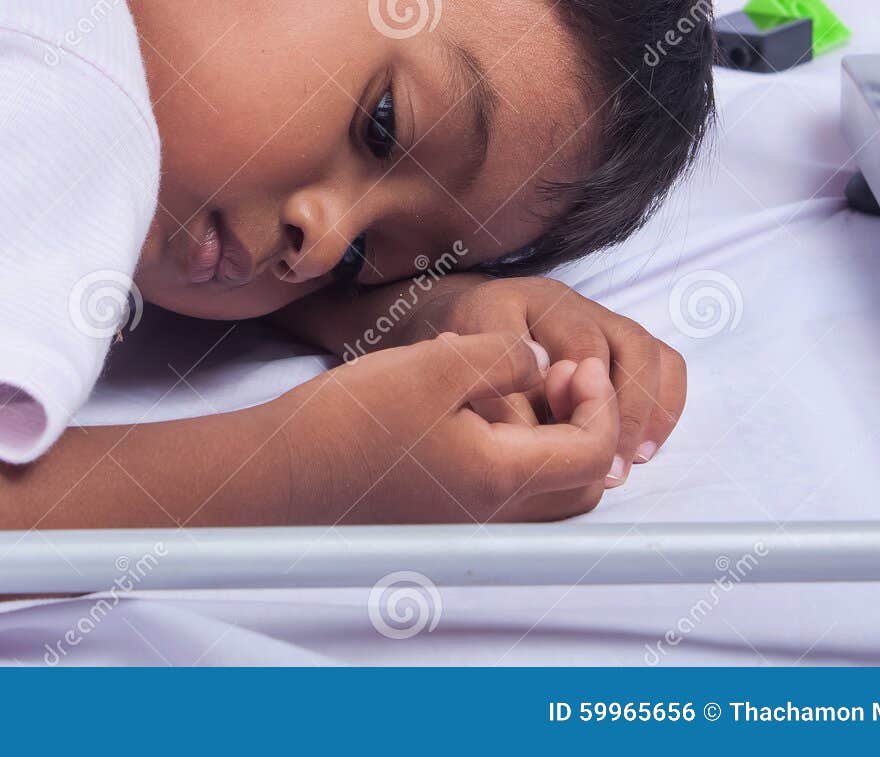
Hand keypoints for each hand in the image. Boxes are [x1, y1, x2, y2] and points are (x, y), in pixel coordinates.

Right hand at [282, 330, 618, 522]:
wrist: (280, 473)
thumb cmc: (349, 422)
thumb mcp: (435, 364)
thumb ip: (503, 358)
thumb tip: (540, 363)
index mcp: (500, 477)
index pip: (593, 452)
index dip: (599, 403)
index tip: (574, 361)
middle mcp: (490, 513)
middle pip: (581, 486)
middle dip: (589, 427)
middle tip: (562, 377)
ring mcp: (463, 521)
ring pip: (546, 495)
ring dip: (554, 443)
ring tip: (524, 389)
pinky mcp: (437, 516)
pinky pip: (504, 494)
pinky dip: (517, 455)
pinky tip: (474, 410)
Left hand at [419, 277, 686, 486]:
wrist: (464, 333)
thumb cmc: (456, 366)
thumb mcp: (450, 379)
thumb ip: (486, 404)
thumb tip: (529, 439)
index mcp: (502, 304)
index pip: (534, 355)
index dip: (538, 411)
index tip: (537, 453)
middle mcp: (554, 300)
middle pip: (593, 349)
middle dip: (597, 413)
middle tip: (594, 470)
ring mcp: (594, 312)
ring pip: (638, 350)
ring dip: (635, 413)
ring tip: (620, 465)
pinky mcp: (622, 336)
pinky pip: (665, 361)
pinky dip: (664, 405)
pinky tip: (642, 450)